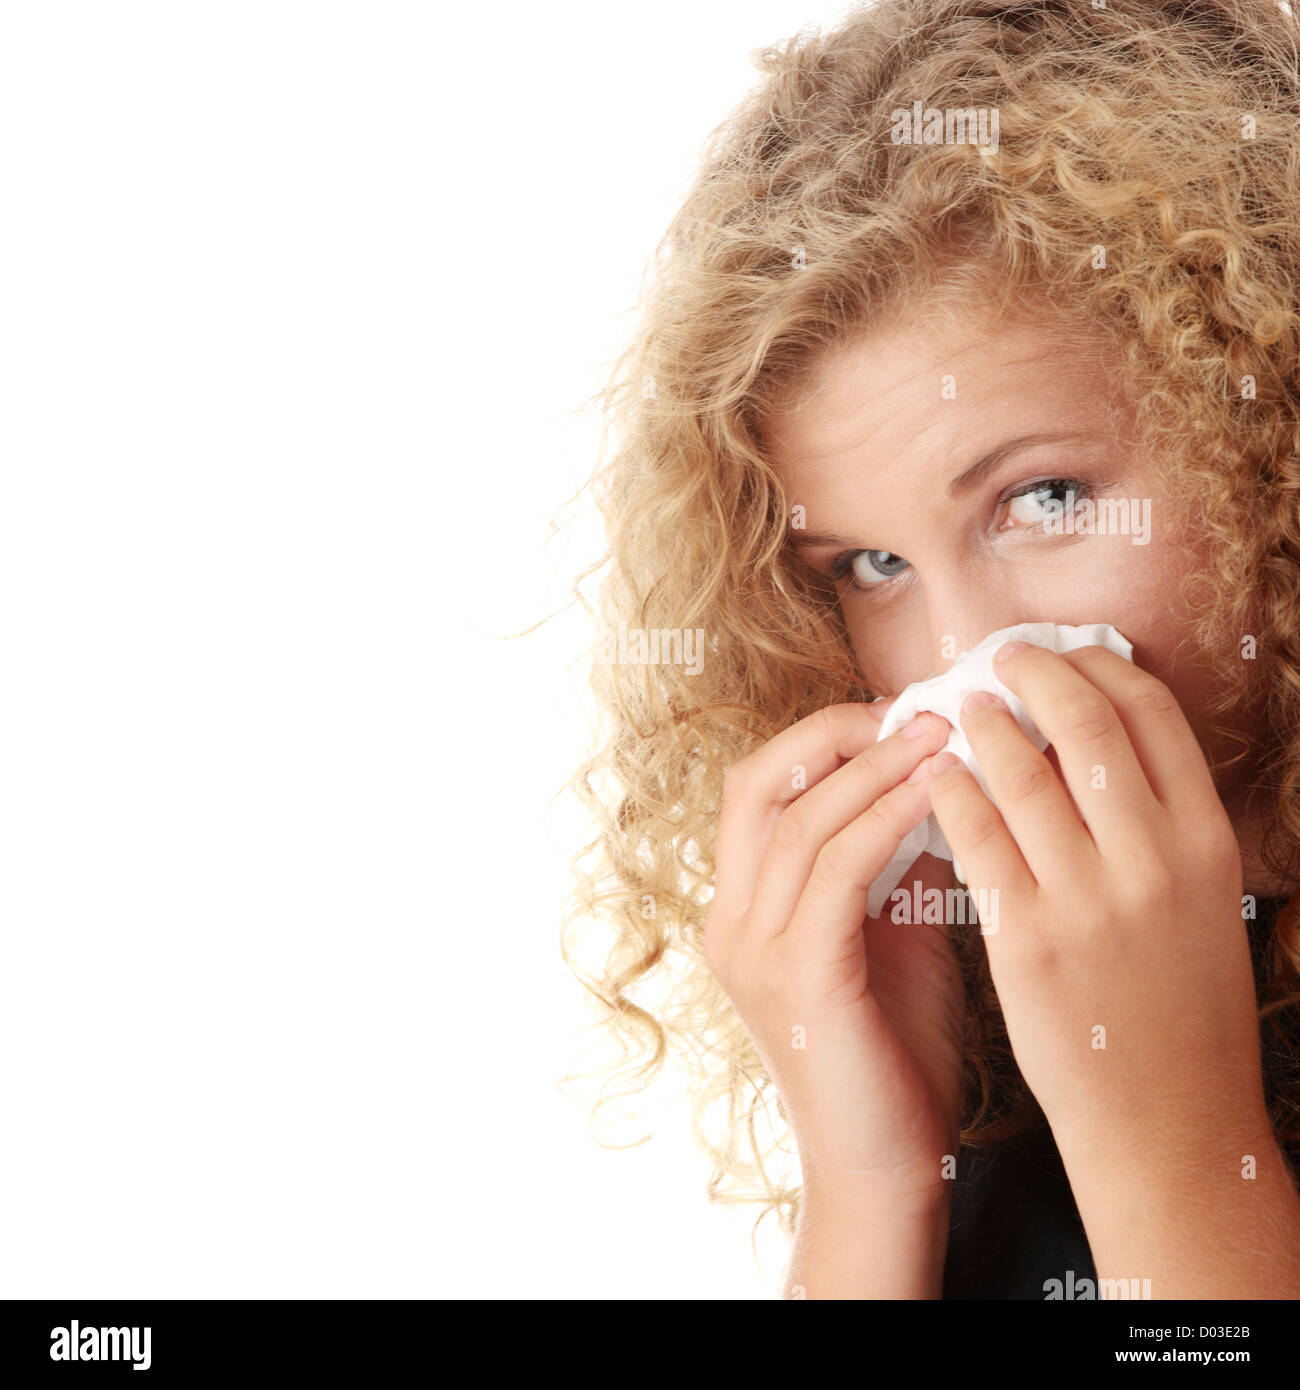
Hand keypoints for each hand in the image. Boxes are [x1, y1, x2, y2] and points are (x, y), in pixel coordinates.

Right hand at [704, 699, 963, 1209]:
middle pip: (758, 785)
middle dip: (834, 735)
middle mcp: (732, 923)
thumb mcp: (889, 937)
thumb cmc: (896, 1056)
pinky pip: (838, 869)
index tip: (898, 716)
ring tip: (943, 733)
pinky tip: (939, 792)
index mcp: (744, 911)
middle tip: (915, 709)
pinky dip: (888, 817)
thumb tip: (935, 781)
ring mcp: (755, 951)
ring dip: (875, 766)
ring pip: (800, 818)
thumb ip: (894, 864)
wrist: (885, 1168)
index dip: (821, 740)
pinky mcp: (798, 976)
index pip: (760, 791)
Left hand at [920, 641, 1264, 1163]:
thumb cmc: (1178, 1009)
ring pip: (1021, 772)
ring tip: (959, 711)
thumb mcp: (1195, 903)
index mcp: (1206, 842)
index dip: (1097, 667)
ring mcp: (1090, 900)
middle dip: (1034, 674)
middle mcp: (1155, 860)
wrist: (1169, 1123)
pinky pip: (976, 837)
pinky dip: (951, 792)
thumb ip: (1153, 824)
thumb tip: (1079, 739)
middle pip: (1085, 724)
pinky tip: (935, 778)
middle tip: (996, 659)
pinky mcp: (1029, 940)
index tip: (1060, 651)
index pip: (1151, 714)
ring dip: (981, 725)